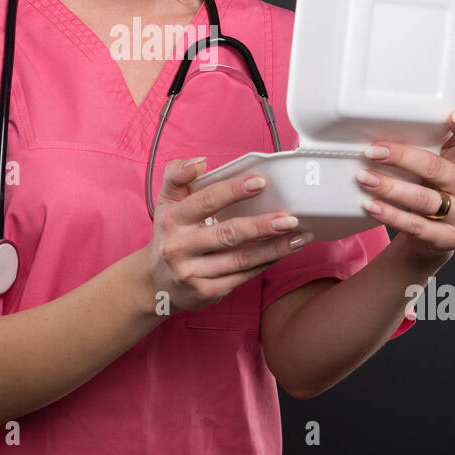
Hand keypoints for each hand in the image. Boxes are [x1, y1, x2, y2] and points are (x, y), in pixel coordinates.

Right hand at [145, 157, 315, 313]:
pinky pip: (242, 276)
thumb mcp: (166, 202)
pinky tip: (282, 253)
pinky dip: (265, 264)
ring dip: (274, 248)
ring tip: (298, 236)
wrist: (155, 282)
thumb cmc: (169, 234)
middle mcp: (179, 247)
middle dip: (261, 226)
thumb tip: (199, 162)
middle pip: (227, 234)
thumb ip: (178, 176)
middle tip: (289, 218)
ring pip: (240, 259)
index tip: (260, 182)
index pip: (206, 201)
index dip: (233, 191)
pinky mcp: (207, 292)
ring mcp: (193, 272)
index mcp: (172, 219)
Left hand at [354, 90, 454, 267]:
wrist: (435, 235)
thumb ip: (443, 132)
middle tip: (373, 150)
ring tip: (364, 177)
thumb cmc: (436, 187)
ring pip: (424, 199)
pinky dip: (391, 215)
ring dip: (390, 188)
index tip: (453, 115)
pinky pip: (416, 226)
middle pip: (437, 169)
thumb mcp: (444, 159)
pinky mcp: (448, 239)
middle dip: (403, 158)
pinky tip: (370, 206)